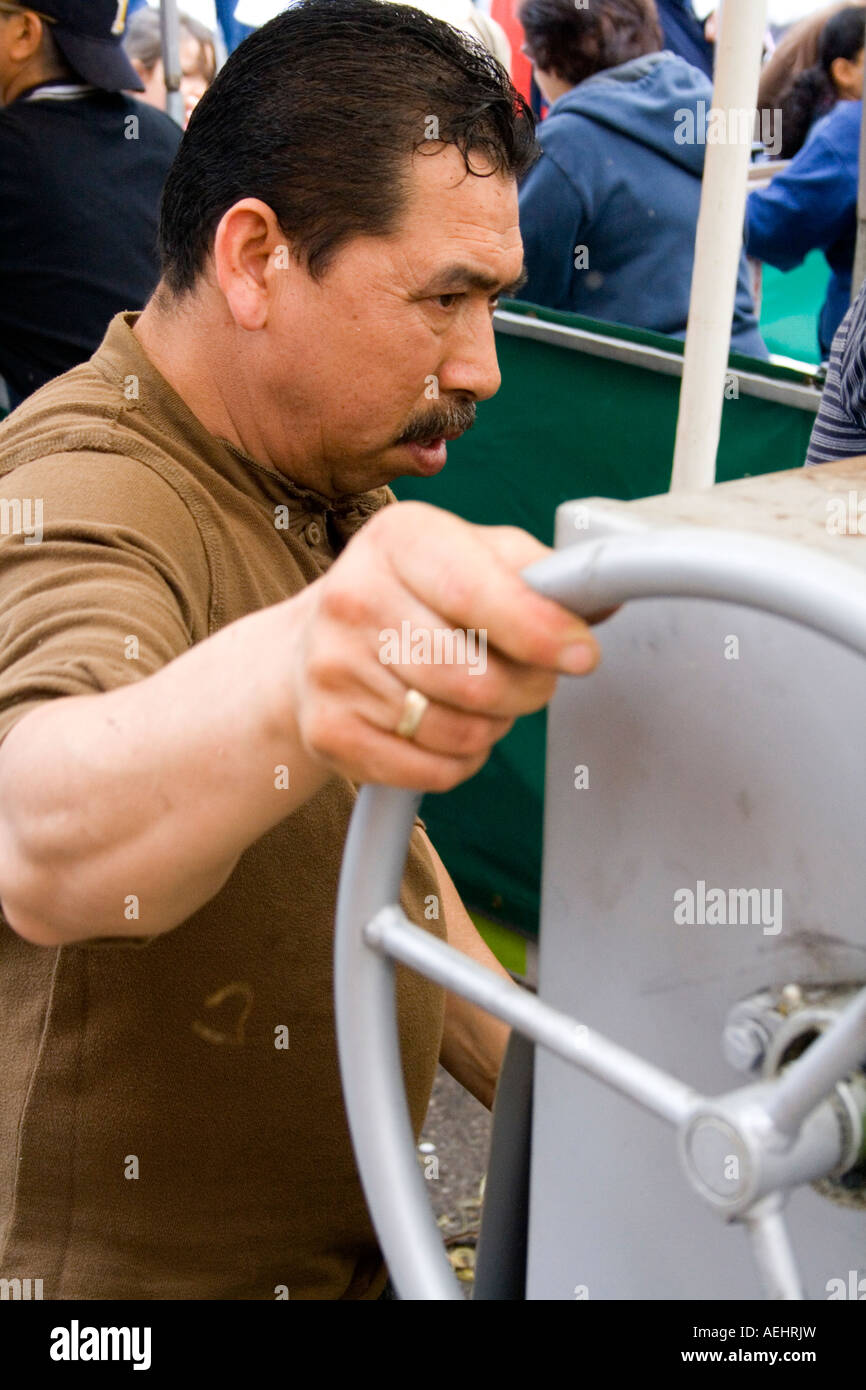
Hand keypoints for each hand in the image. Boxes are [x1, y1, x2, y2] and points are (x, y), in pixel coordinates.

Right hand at [288, 501, 600, 790]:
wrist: (314, 643)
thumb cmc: (415, 595)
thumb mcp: (471, 555)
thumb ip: (536, 573)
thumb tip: (601, 598)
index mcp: (398, 539)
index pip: (476, 593)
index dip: (540, 631)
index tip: (583, 655)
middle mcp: (353, 597)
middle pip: (475, 678)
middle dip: (528, 690)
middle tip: (532, 680)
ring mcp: (331, 668)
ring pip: (460, 731)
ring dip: (494, 726)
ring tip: (482, 700)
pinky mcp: (326, 730)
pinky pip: (430, 770)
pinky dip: (461, 762)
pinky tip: (451, 732)